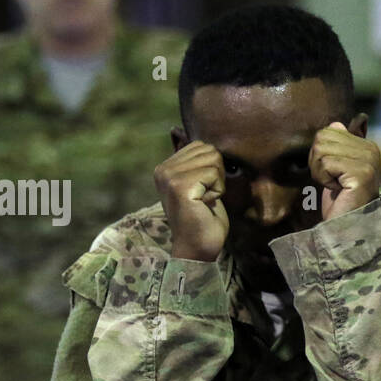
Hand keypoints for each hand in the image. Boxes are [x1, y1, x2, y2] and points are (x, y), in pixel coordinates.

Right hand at [154, 140, 229, 261]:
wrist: (198, 249)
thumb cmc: (204, 218)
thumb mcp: (200, 183)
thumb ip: (195, 161)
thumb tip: (178, 131)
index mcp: (165, 167)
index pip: (201, 145)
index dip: (212, 168)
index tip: (202, 191)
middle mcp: (163, 169)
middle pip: (209, 150)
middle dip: (216, 174)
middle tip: (205, 197)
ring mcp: (169, 177)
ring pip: (213, 160)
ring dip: (217, 183)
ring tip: (204, 200)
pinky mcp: (180, 186)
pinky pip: (214, 174)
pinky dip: (217, 191)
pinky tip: (205, 205)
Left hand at [309, 122, 380, 221]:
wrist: (347, 226)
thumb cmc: (340, 199)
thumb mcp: (337, 166)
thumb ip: (338, 144)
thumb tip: (336, 124)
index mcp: (367, 145)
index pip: (330, 129)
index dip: (322, 153)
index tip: (334, 173)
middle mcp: (371, 150)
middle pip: (323, 137)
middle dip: (318, 162)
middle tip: (332, 180)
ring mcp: (368, 161)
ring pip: (321, 150)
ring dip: (320, 172)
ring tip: (335, 186)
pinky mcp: (361, 173)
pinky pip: (326, 163)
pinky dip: (324, 179)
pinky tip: (337, 190)